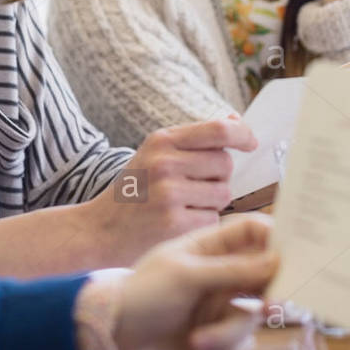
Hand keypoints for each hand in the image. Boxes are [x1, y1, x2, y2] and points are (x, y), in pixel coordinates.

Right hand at [90, 118, 256, 261]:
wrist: (98, 230)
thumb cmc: (134, 190)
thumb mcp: (155, 153)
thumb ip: (194, 139)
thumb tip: (235, 119)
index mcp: (161, 140)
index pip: (219, 130)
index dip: (243, 135)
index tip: (251, 143)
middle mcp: (164, 163)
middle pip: (225, 164)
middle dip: (218, 177)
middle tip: (193, 187)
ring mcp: (169, 194)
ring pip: (223, 194)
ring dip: (212, 202)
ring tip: (184, 206)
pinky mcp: (174, 224)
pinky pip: (213, 219)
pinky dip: (202, 224)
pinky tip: (179, 224)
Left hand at [112, 214, 278, 349]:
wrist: (111, 342)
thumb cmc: (140, 297)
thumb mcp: (185, 276)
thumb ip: (233, 269)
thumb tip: (278, 260)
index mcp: (210, 246)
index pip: (254, 232)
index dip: (276, 239)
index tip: (295, 256)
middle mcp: (221, 274)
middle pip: (265, 275)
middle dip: (270, 293)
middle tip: (273, 306)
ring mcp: (220, 305)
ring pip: (253, 315)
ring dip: (231, 332)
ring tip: (200, 341)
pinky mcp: (219, 336)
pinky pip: (243, 343)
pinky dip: (224, 349)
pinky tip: (198, 349)